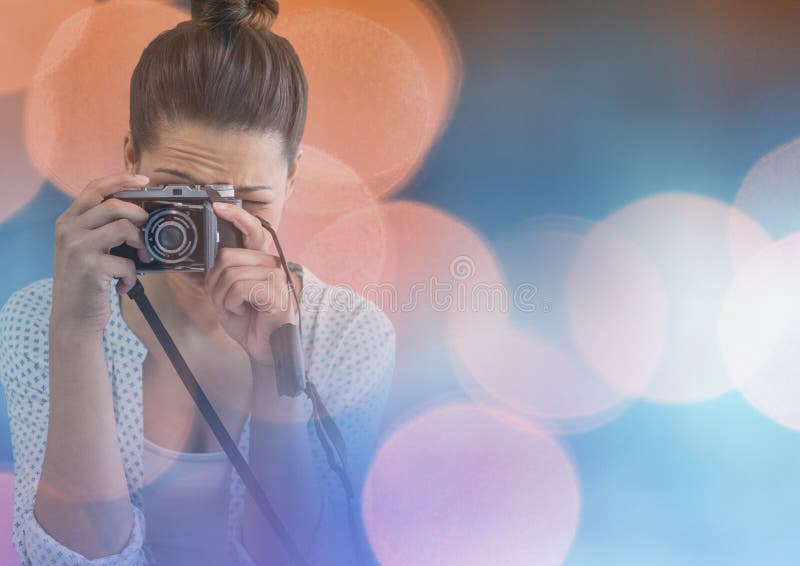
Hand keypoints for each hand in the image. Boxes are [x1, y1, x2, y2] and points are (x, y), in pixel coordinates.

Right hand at [51, 172, 152, 333]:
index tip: (144, 181)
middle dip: (140, 216)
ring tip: (141, 258)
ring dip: (141, 243)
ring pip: (123, 227)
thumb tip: (139, 214)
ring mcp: (78, 247)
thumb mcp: (85, 248)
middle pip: (114, 205)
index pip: (95, 189)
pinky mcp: (90, 267)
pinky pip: (127, 262)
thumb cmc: (86, 282)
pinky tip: (125, 284)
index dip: (121, 180)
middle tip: (149, 231)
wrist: (72, 317)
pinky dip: (132, 275)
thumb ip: (101, 228)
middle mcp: (69, 230)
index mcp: (68, 221)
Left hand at [205, 202, 297, 367]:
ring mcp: (276, 276)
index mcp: (261, 261)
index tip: (217, 206)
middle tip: (223, 300)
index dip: (235, 216)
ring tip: (235, 309)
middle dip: (215, 282)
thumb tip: (188, 267)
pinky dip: (232, 304)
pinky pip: (238, 288)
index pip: (250, 229)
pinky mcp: (276, 291)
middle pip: (227, 256)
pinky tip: (243, 312)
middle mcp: (271, 264)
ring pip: (229, 274)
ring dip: (222, 298)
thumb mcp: (226, 297)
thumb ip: (215, 278)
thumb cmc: (250, 323)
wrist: (268, 350)